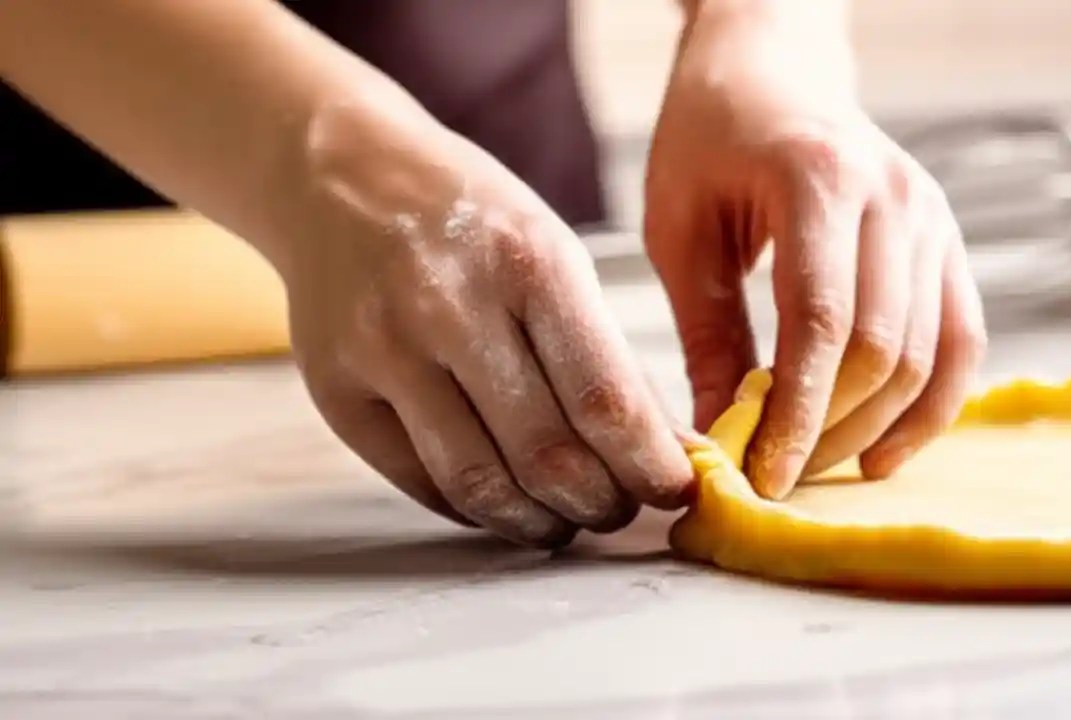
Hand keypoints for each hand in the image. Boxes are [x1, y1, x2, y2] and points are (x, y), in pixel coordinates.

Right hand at [283, 101, 691, 546]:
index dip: (649, 466)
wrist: (336, 174)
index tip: (672, 491)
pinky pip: (418, 481)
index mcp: (527, 261)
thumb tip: (662, 448)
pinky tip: (502, 500)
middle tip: (617, 510)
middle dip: (599, 504)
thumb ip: (605, 354)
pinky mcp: (334, 390)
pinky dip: (474, 508)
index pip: (603, 398)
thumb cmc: (462, 216)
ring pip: (477, 483)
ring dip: (536, 523)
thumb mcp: (552, 254)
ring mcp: (382, 350)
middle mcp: (449, 306)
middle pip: (544, 454)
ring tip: (563, 519)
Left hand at [645, 1, 986, 498]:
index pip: (822, 322)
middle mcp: (895, 197)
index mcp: (820, 179)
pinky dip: (931, 406)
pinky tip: (884, 448)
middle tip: (778, 474)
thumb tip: (720, 438)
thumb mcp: (681, 230)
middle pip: (882, 349)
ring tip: (818, 466)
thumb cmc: (711, 138)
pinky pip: (960, 342)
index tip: (764, 475)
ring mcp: (934, 220)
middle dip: (830, 429)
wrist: (772, 73)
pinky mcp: (947, 244)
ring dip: (873, 428)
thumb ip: (707, 334)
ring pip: (926, 356)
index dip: (797, 412)